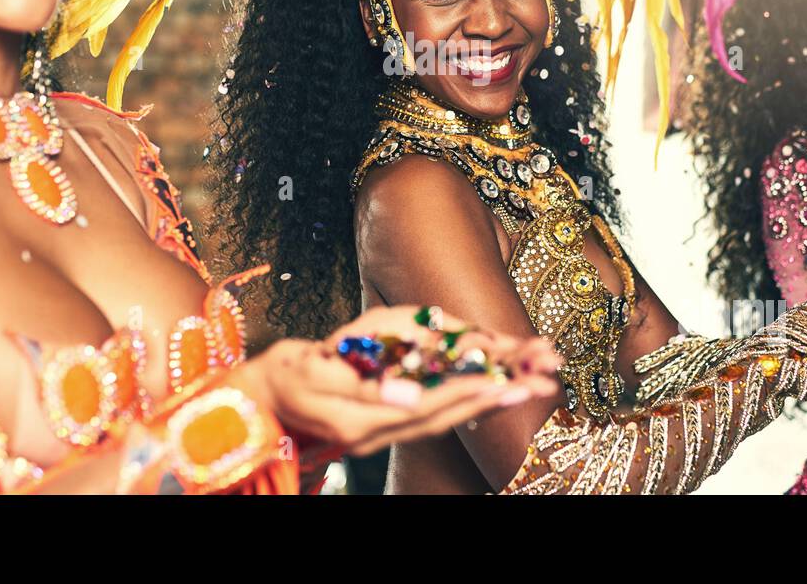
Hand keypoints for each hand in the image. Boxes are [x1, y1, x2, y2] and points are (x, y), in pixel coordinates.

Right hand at [241, 305, 560, 456]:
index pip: (426, 406)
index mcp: (364, 419)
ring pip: (449, 416)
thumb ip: (360, 385)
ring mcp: (386, 431)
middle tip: (541, 383)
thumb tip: (409, 393)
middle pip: (449, 414)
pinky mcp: (389, 422)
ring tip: (533, 382)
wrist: (265, 399)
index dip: (465, 392)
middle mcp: (382, 432)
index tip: (501, 380)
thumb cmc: (286, 378)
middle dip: (496, 397)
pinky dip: (468, 400)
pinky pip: (437, 414)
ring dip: (491, 399)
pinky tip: (494, 389)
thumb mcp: (313, 374)